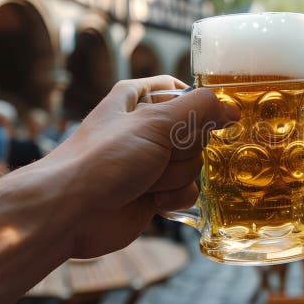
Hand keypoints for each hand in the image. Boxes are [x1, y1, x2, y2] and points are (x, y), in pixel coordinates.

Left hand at [44, 76, 238, 257]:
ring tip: (145, 181)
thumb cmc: (103, 159)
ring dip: (174, 176)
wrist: (70, 213)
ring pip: (194, 164)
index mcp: (138, 100)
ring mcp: (151, 163)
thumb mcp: (155, 123)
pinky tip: (151, 200)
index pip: (181, 91)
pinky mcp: (155, 194)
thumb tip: (232, 110)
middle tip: (159, 153)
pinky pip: (187, 190)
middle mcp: (145, 130)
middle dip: (182, 149)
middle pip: (195, 132)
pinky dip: (173, 197)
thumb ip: (200, 110)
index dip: (195, 104)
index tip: (204, 116)